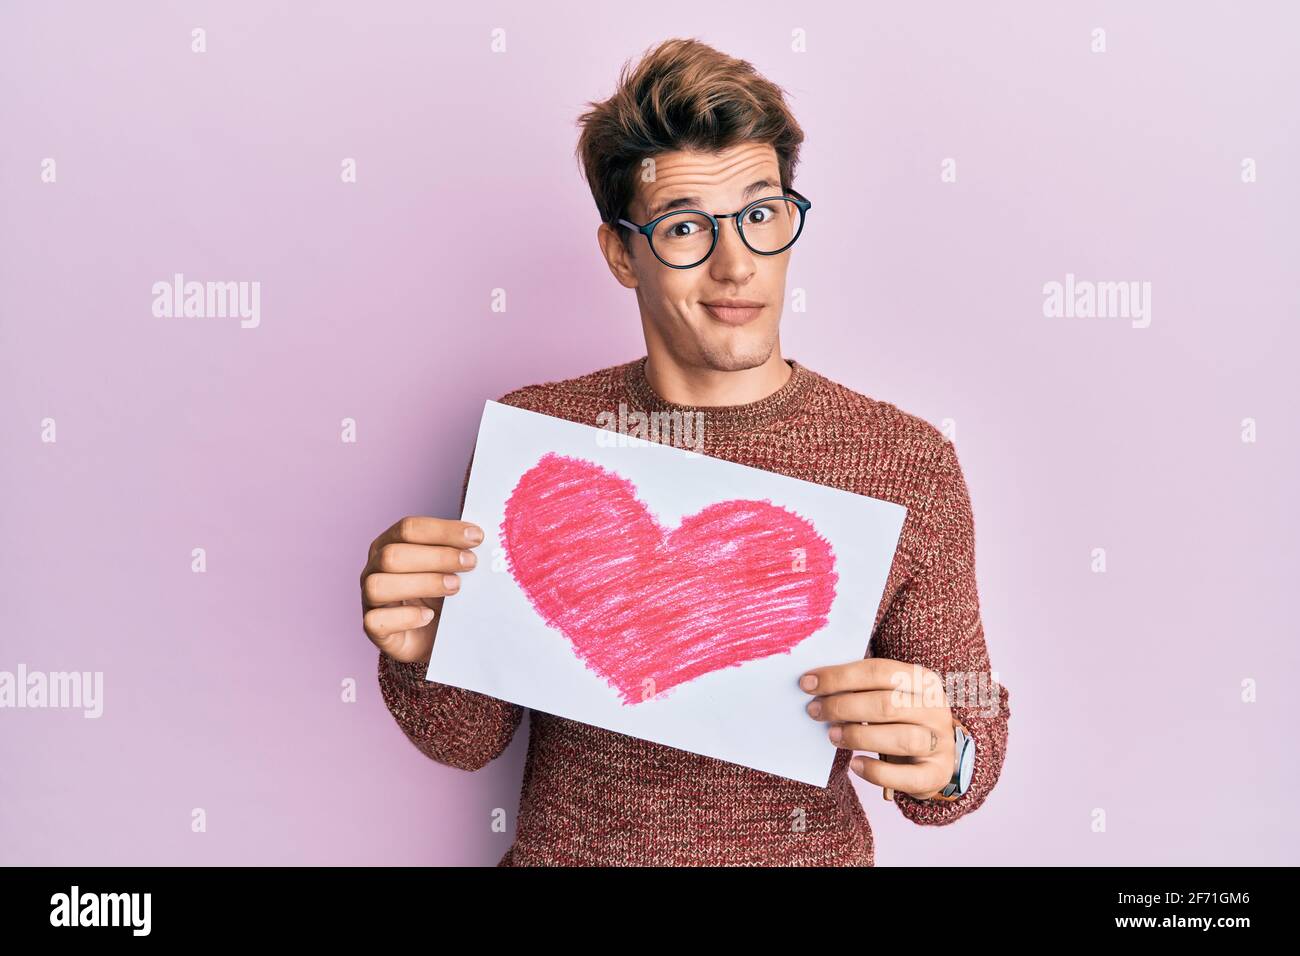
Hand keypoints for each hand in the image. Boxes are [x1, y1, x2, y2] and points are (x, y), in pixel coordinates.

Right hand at [360, 516, 484, 663]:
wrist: (435, 635)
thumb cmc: (441, 594)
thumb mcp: (450, 569)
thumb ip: (458, 551)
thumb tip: (480, 536)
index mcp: (390, 543)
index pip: (409, 528)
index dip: (443, 531)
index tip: (476, 537)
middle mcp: (374, 568)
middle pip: (393, 555)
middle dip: (437, 557)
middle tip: (470, 563)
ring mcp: (369, 598)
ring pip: (379, 585)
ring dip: (422, 583)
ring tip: (455, 587)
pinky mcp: (373, 628)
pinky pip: (376, 621)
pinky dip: (405, 617)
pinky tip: (428, 616)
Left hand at [800, 658, 954, 799]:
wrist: (937, 755)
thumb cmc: (902, 720)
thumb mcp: (891, 696)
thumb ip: (863, 689)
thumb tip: (816, 684)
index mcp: (922, 680)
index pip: (879, 671)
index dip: (840, 677)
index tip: (808, 683)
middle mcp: (935, 709)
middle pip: (887, 704)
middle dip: (843, 706)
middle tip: (815, 711)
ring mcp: (939, 742)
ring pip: (900, 738)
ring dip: (859, 736)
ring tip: (832, 735)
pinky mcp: (936, 774)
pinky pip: (906, 776)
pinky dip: (877, 771)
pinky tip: (855, 764)